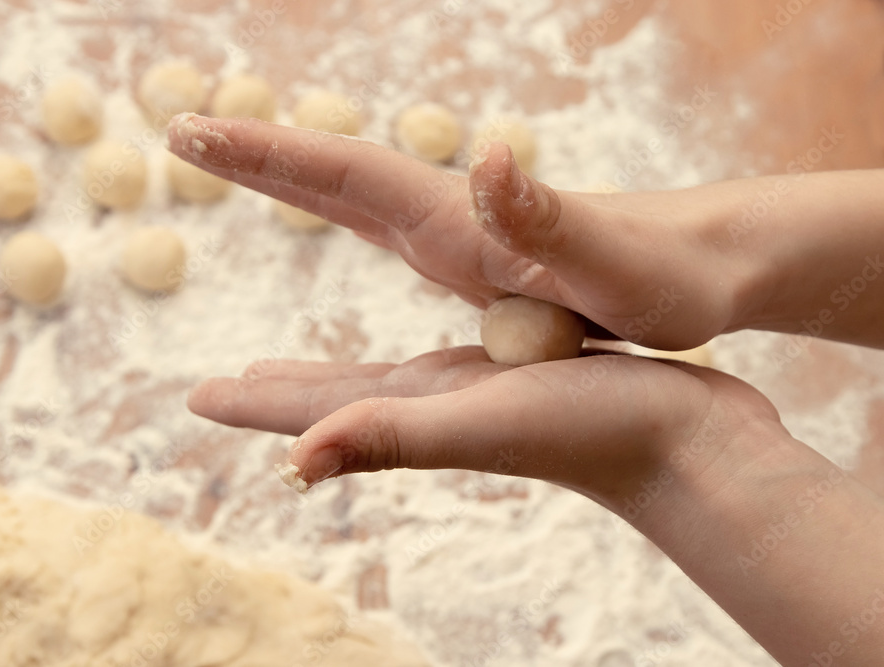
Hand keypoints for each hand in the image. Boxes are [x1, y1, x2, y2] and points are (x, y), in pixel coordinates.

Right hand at [168, 114, 754, 349]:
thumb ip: (549, 217)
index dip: (270, 155)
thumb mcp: (610, 263)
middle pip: (335, 172)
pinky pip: (380, 223)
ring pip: (352, 192)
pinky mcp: (472, 255)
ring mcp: (458, 232)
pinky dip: (330, 204)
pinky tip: (321, 207)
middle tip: (182, 129)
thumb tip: (492, 157)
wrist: (706, 264)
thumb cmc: (664, 275)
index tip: (195, 131)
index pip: (348, 174)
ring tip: (226, 154)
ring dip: (284, 169)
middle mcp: (450, 215)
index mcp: (462, 221)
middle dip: (256, 150)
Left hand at [189, 347, 883, 666]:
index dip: (251, 405)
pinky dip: (402, 363)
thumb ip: (389, 437)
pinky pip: (438, 363)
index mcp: (417, 418)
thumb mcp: (480, 421)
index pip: (312, 415)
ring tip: (291, 371)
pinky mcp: (518, 375)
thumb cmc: (594, 430)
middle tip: (224, 387)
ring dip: (328, 380)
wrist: (688, 439)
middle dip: (276, 393)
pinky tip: (411, 358)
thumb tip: (294, 462)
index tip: (196, 397)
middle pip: (334, 401)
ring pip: (379, 383)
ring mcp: (476, 395)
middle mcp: (437, 410)